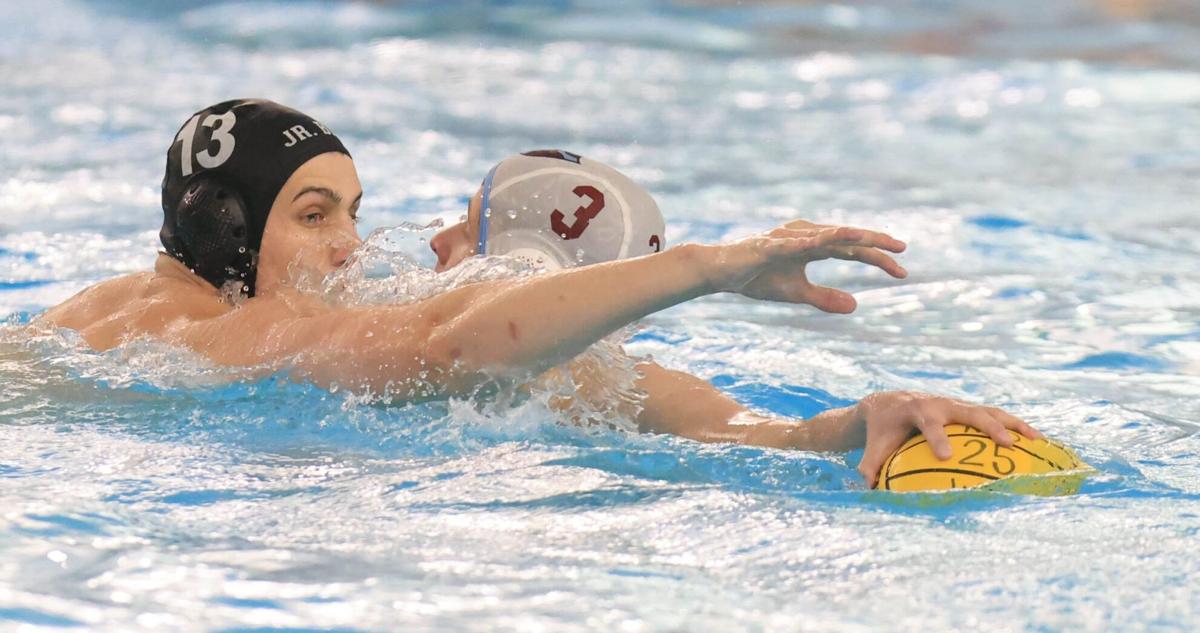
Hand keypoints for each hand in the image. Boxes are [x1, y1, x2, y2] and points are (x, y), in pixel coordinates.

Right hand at [702, 220, 906, 312]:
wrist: (720, 272)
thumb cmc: (756, 278)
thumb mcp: (796, 293)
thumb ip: (824, 298)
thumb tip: (856, 305)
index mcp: (813, 246)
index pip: (852, 251)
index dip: (877, 260)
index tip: (902, 272)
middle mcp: (805, 236)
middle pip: (846, 239)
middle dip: (874, 243)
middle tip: (902, 250)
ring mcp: (788, 238)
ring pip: (825, 235)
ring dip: (849, 236)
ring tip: (872, 239)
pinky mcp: (769, 245)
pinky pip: (794, 243)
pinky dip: (812, 242)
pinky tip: (829, 241)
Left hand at [854, 391, 1043, 487]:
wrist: (888, 402)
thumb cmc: (883, 429)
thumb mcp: (875, 445)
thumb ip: (870, 466)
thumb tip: (867, 489)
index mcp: (916, 410)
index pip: (928, 423)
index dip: (937, 438)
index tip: (946, 456)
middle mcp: (941, 403)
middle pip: (968, 412)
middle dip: (988, 427)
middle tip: (1007, 446)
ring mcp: (958, 404)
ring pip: (990, 411)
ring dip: (1014, 424)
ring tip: (1038, 441)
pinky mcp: (969, 408)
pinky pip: (996, 416)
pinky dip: (1017, 426)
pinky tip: (1039, 443)